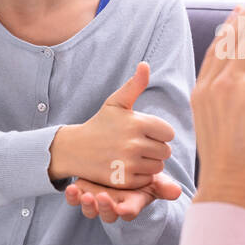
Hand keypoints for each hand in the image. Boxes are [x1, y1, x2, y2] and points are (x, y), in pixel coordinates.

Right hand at [63, 61, 175, 186]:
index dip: (159, 133)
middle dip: (155, 149)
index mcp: (137, 123)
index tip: (145, 132)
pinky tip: (125, 167)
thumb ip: (134, 85)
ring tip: (132, 156)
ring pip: (158, 167)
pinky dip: (139, 176)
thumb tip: (145, 65)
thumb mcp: (116, 103)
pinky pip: (146, 180)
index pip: (169, 133)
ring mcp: (128, 163)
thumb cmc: (101, 124)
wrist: (75, 149)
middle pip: (165, 152)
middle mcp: (133, 143)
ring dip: (149, 163)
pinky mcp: (123, 180)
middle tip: (137, 145)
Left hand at [64, 171, 183, 223]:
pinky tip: (71, 188)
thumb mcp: (154, 178)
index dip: (126, 211)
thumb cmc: (141, 175)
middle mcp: (114, 204)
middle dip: (105, 208)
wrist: (120, 164)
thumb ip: (164, 186)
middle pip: (108, 214)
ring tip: (85, 194)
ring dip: (87, 205)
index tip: (124, 208)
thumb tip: (177, 192)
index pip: (130, 211)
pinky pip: (76, 199)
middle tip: (101, 197)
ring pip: (91, 210)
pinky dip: (72, 196)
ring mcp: (98, 200)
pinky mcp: (84, 192)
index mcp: (131, 203)